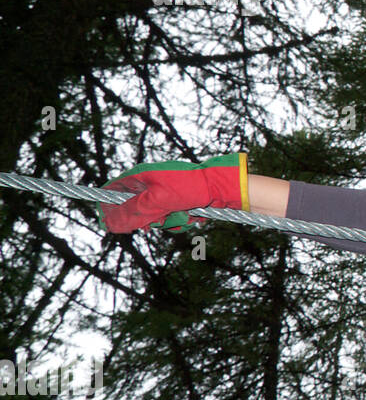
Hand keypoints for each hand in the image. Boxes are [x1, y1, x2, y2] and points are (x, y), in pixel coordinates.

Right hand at [99, 153, 248, 233]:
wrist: (222, 188)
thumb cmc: (190, 188)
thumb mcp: (158, 201)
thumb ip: (133, 212)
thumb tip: (109, 223)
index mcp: (141, 175)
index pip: (113, 191)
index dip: (110, 208)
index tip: (111, 224)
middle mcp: (150, 183)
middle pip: (134, 208)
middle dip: (147, 219)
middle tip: (160, 221)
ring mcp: (163, 192)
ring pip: (153, 216)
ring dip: (166, 220)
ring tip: (182, 214)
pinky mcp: (176, 201)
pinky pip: (169, 217)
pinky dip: (178, 220)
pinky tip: (191, 215)